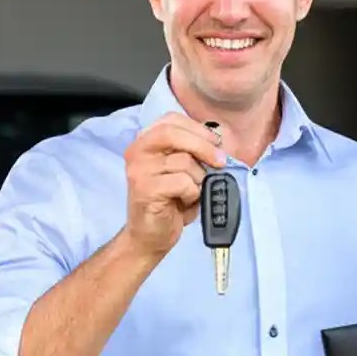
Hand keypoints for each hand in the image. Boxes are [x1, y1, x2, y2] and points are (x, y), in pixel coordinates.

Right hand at [121, 112, 225, 255]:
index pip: (171, 120)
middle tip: (220, 161)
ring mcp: (138, 171)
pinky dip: (192, 194)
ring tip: (191, 192)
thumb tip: (217, 140)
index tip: (216, 141)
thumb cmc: (169, 201)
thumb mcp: (181, 169)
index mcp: (145, 141)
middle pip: (173, 134)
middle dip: (203, 146)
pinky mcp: (144, 190)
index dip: (197, 128)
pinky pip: (182, 182)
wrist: (150, 235)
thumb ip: (191, 151)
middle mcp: (136, 152)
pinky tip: (185, 202)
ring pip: (183, 161)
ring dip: (198, 179)